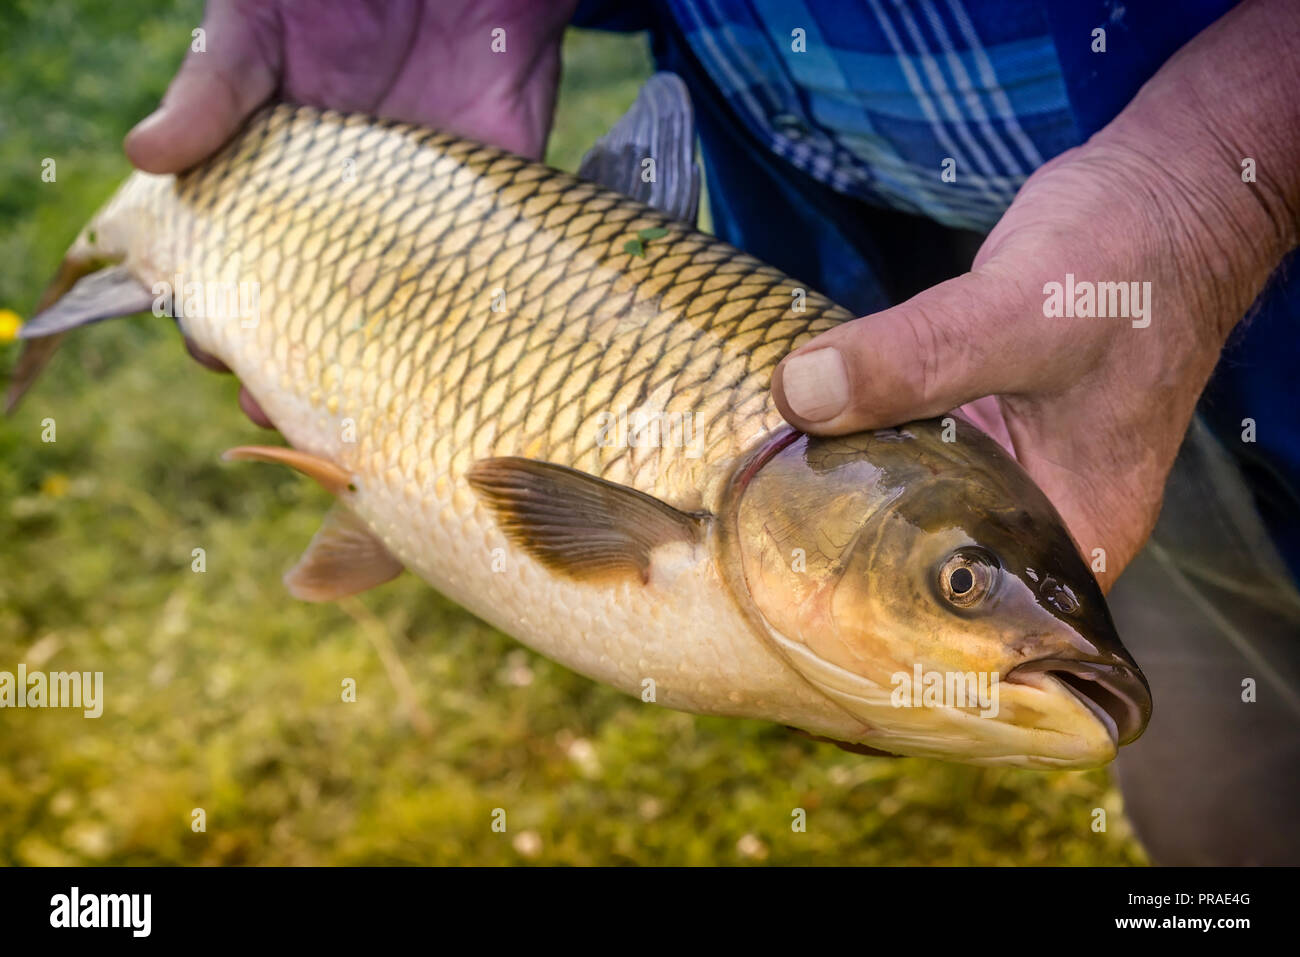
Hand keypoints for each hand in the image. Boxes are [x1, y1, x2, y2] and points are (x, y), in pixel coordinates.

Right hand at [127, 0, 577, 425]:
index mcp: (285, 175)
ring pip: (399, 314)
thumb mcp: (259, 22)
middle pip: (320, 306)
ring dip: (380, 370)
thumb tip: (144, 156)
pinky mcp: (498, 197)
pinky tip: (456, 370)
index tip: (216, 346)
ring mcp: (426, 212)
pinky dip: (475, 324)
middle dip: (297, 361)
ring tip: (359, 414)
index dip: (226, 309)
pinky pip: (487, 273)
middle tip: (284, 401)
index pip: (246, 260)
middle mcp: (354, 210)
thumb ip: (216, 84)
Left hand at [771, 0, 1298, 587]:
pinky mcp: (984, 419)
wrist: (1167, 193)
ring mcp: (1012, 466)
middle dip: (847, 542)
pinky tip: (809, 421)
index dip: (880, 609)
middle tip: (759, 524)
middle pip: (929, 561)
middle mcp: (1042, 516)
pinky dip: (867, 431)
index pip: (972, 619)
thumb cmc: (1132, 260)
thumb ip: (915, 357)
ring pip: (912, 498)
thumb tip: (801, 394)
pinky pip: (912, 443)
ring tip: (764, 481)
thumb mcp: (1017, 314)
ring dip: (848, 481)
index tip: (792, 576)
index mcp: (1075, 534)